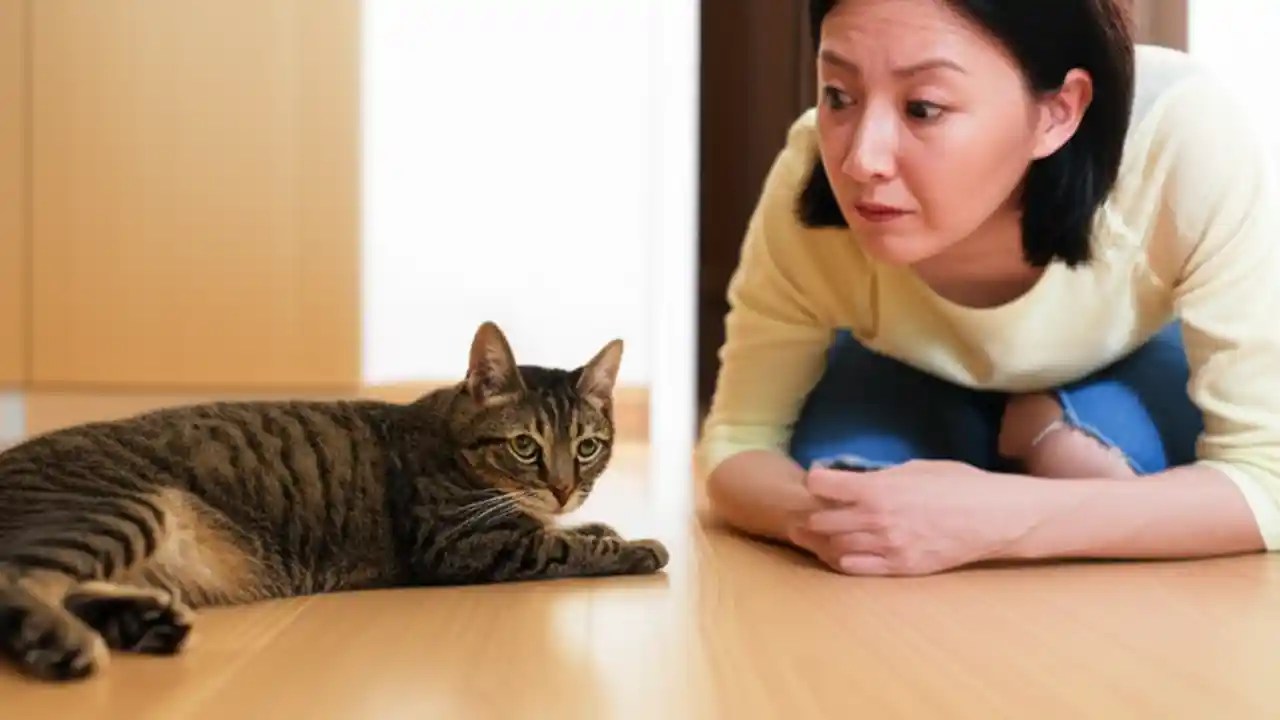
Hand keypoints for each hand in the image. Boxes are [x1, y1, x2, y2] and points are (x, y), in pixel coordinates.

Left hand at [787, 460, 1042, 575]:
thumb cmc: (959, 485)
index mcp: (877, 489)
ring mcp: (886, 547)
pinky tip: (846, 551)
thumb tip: (856, 479)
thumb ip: (881, 477)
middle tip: (817, 508)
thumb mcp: (916, 468)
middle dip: (814, 512)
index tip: (820, 480)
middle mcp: (875, 520)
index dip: (816, 480)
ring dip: (824, 539)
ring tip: (825, 532)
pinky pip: (855, 568)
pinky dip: (843, 559)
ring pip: (833, 548)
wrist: (994, 518)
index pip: (820, 485)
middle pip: (819, 520)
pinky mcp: (899, 568)